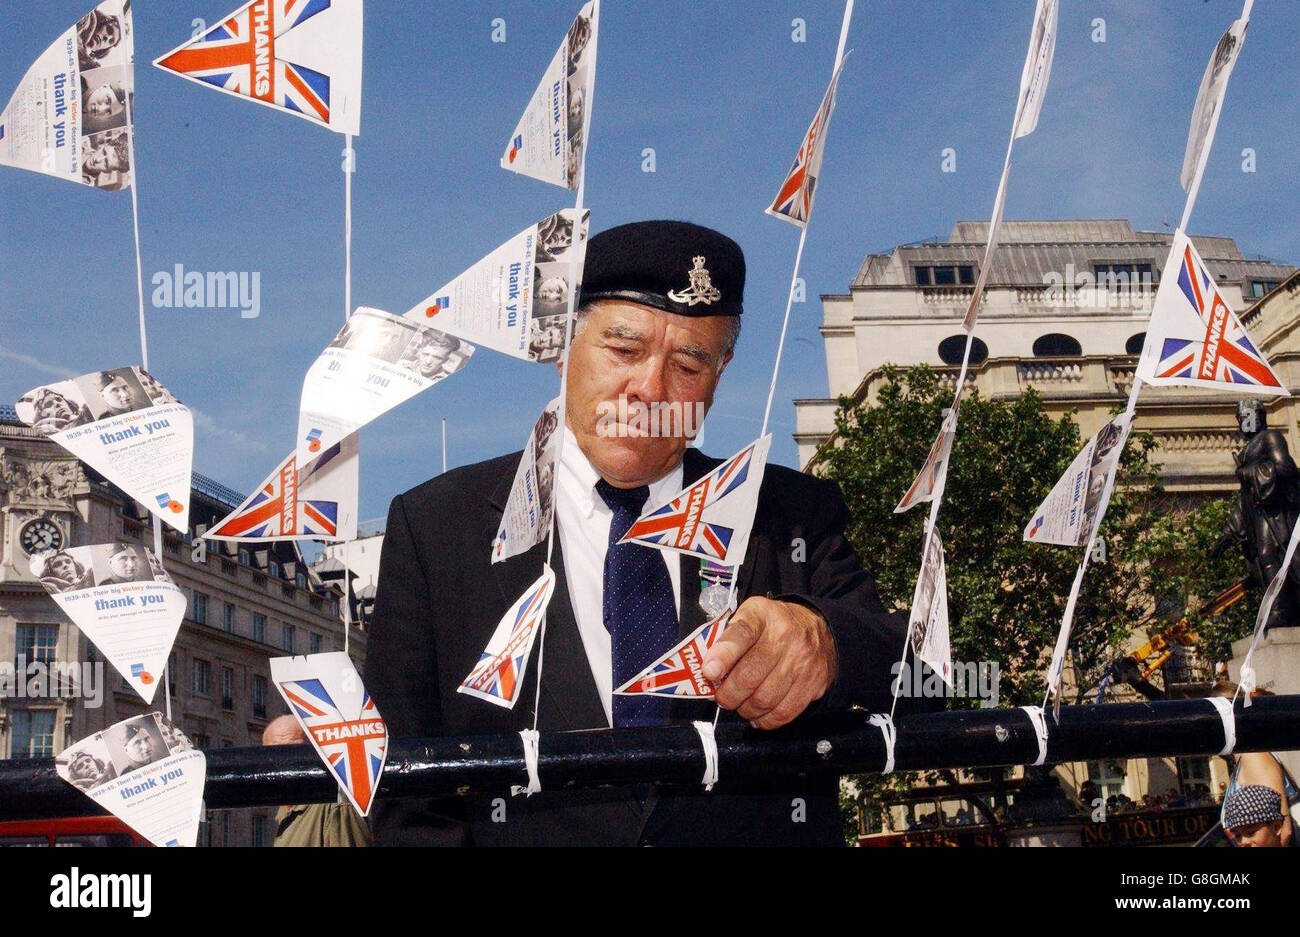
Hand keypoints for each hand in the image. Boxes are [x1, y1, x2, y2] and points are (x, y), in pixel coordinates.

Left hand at [702, 596, 837, 729]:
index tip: (709, 672)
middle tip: (722, 697)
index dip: (722, 656)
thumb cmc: (773, 625)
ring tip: (740, 704)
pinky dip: (766, 719)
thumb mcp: (748, 616)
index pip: (740, 634)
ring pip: (764, 699)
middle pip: (749, 676)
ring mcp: (802, 660)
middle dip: (727, 694)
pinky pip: (784, 712)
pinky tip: (758, 714)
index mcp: (762, 615)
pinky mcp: (814, 682)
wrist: (816, 625)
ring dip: (745, 709)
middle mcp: (785, 636)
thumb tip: (708, 672)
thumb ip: (726, 639)